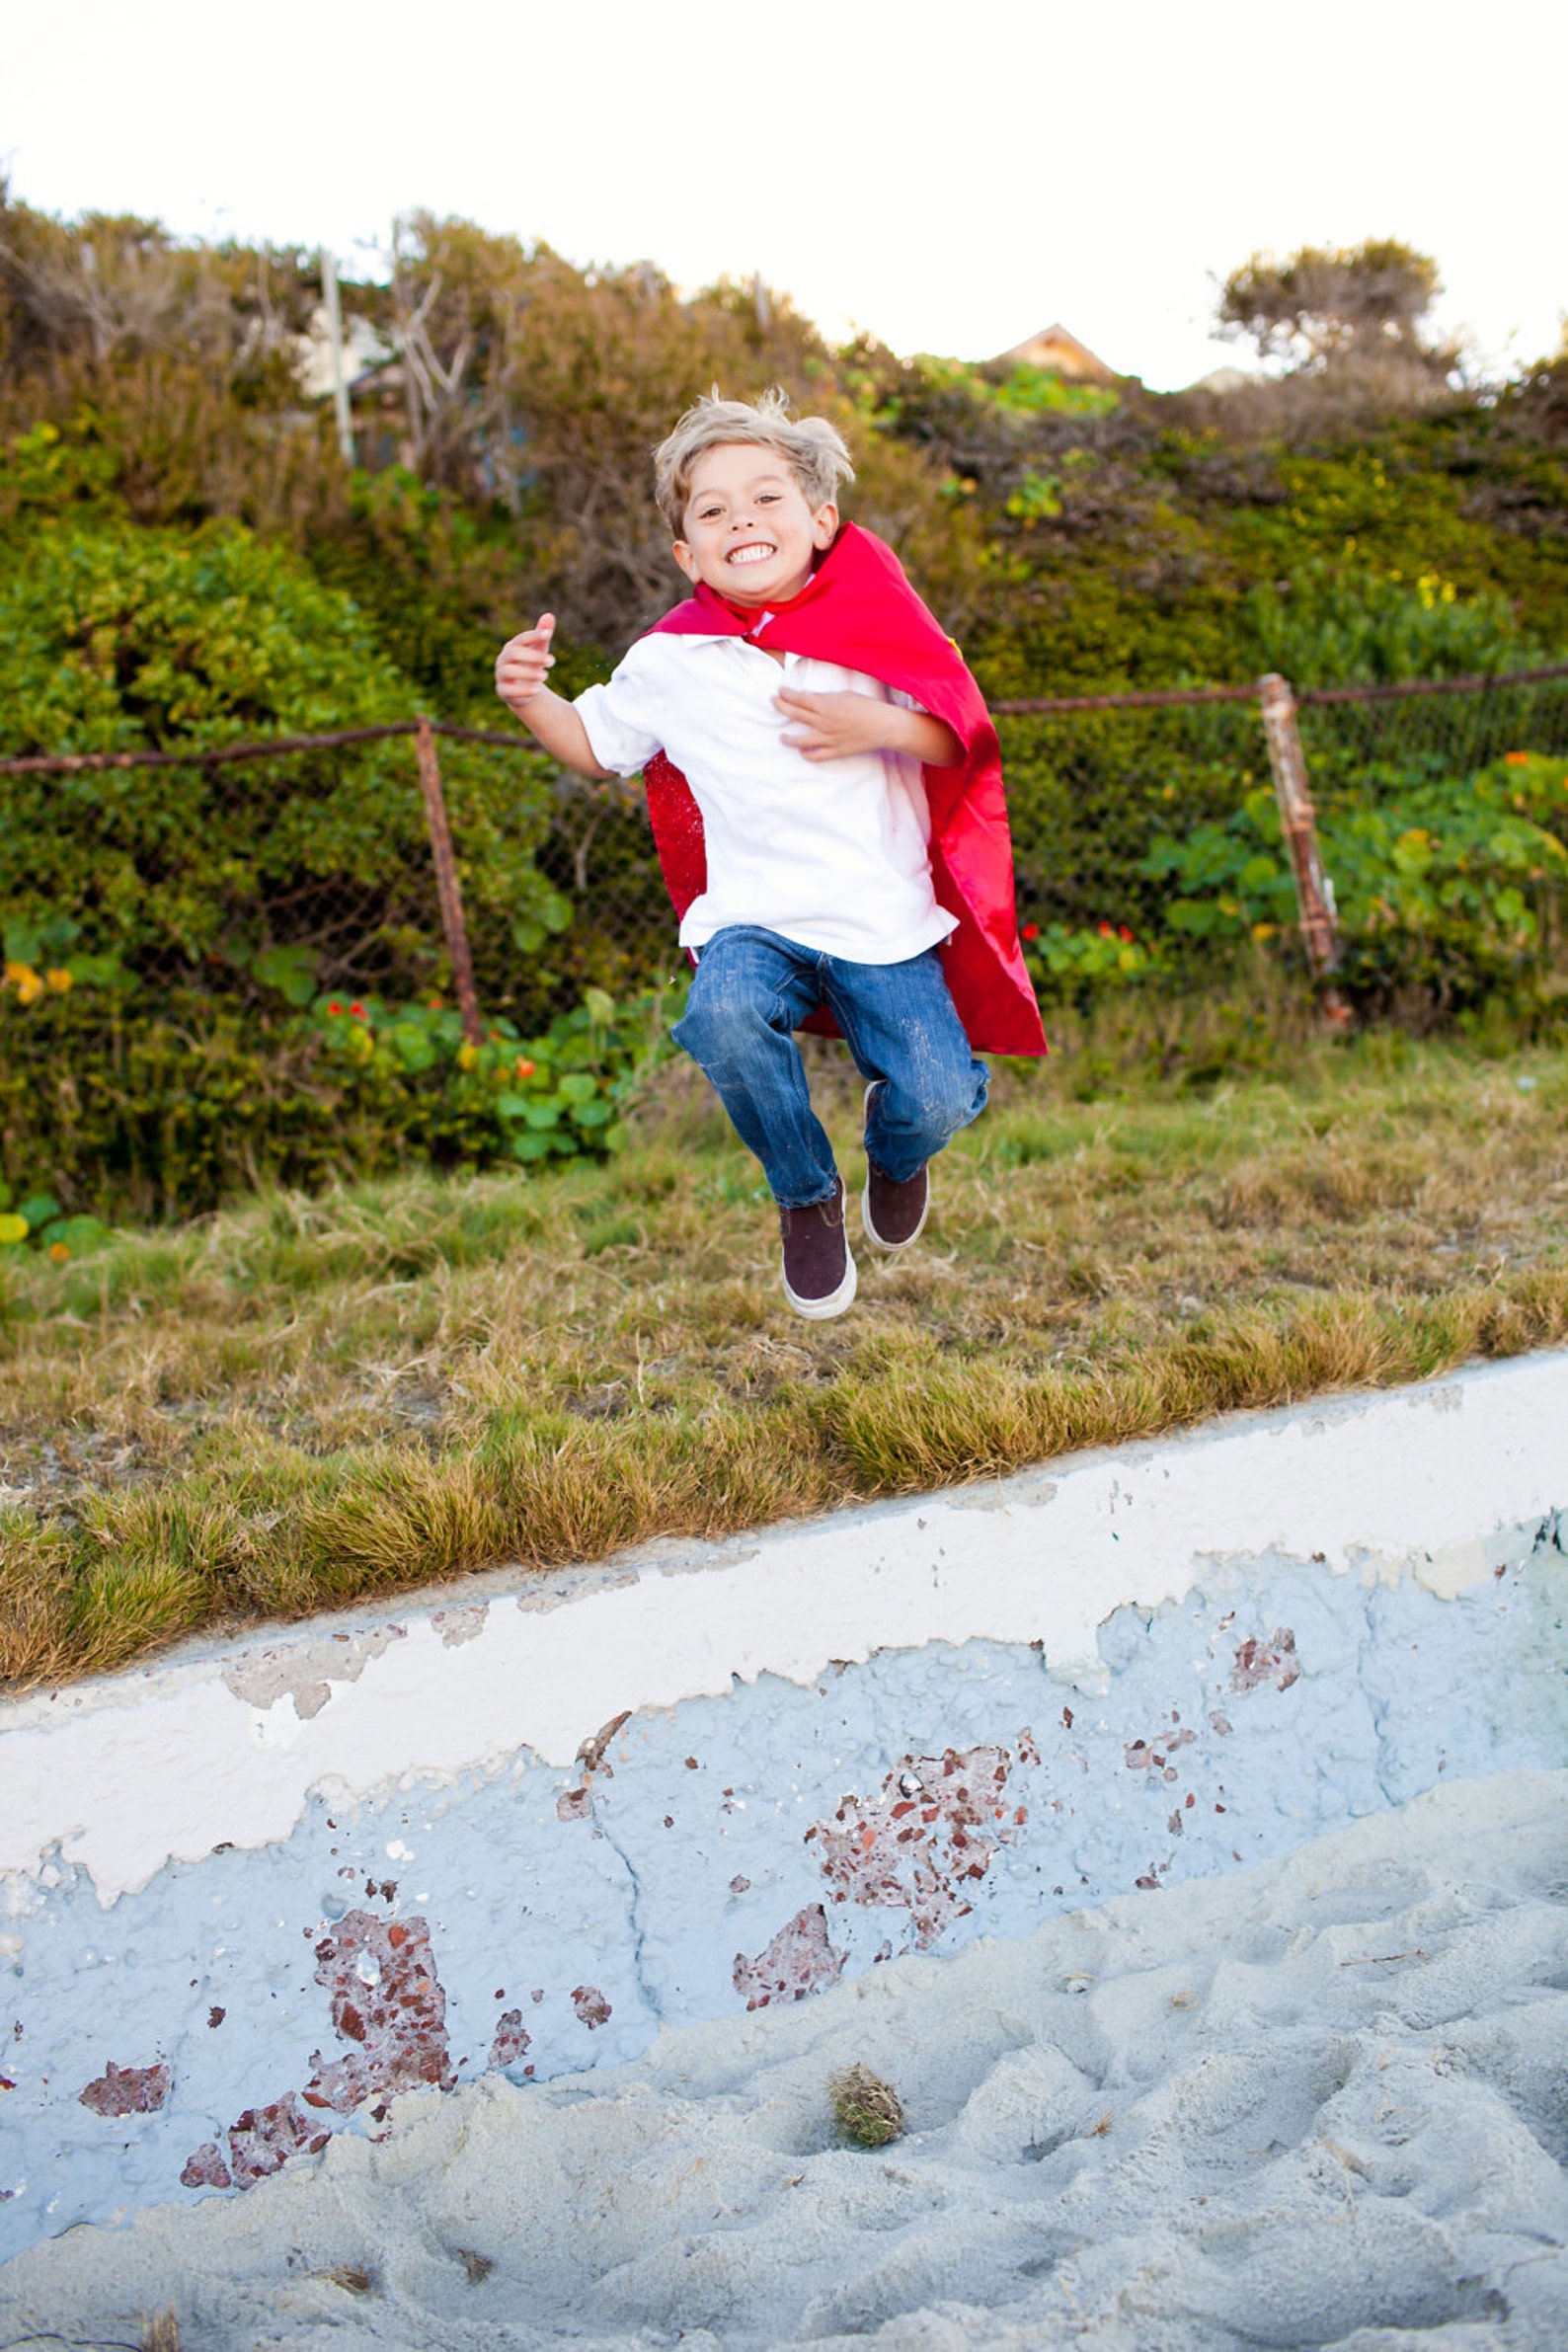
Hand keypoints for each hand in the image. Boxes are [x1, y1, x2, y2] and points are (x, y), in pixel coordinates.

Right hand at [496, 614, 556, 713]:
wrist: (523, 689)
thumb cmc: (531, 664)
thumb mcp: (539, 649)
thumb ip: (543, 634)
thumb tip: (549, 615)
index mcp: (512, 647)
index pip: (520, 639)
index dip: (533, 635)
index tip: (548, 635)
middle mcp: (503, 659)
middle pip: (514, 653)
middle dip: (533, 656)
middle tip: (552, 661)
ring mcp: (501, 675)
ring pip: (509, 671)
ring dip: (528, 673)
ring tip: (545, 675)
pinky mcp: (502, 691)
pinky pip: (508, 691)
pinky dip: (522, 690)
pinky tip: (537, 690)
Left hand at [775, 686, 891, 763]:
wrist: (883, 725)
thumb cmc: (866, 707)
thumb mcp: (844, 695)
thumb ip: (825, 698)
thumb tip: (809, 698)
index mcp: (826, 705)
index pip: (799, 698)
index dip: (787, 694)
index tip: (779, 691)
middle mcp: (824, 722)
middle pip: (795, 714)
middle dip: (781, 707)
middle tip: (773, 702)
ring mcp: (828, 739)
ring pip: (800, 741)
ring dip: (788, 739)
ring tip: (782, 737)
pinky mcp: (835, 751)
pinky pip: (816, 756)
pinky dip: (807, 755)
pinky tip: (802, 751)